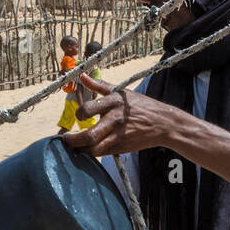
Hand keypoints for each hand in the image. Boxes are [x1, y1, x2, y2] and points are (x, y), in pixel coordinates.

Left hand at [59, 73, 178, 157]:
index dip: (79, 114)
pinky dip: (90, 152)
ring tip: (74, 145)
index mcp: (114, 102)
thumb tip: (81, 76)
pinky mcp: (121, 147)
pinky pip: (101, 153)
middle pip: (89, 135)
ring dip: (80, 148)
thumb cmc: (140, 105)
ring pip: (93, 148)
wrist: (163, 123)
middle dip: (73, 139)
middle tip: (66, 138)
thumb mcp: (121, 92)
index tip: (78, 116)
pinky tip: (86, 148)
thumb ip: (99, 85)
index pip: (89, 109)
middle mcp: (115, 119)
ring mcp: (118, 136)